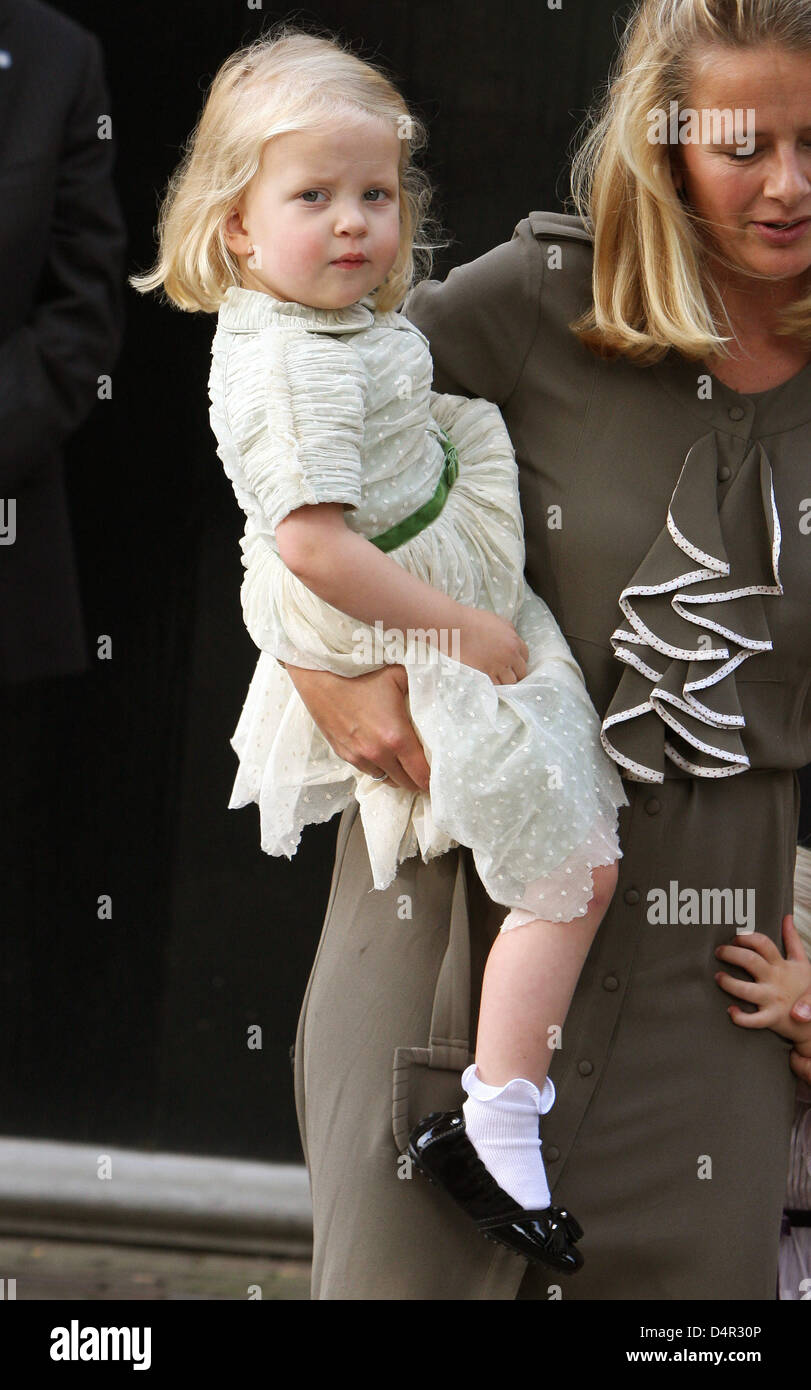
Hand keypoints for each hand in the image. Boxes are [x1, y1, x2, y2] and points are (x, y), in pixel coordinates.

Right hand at [284, 662, 429, 792]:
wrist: (320, 675)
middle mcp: (378, 753)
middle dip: (418, 780)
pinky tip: (382, 754)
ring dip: (397, 775)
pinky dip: (378, 767)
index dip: (433, 779)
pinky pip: (367, 771)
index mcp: (397, 737)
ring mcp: (359, 757)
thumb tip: (438, 693)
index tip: (440, 776)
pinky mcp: (344, 754)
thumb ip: (422, 688)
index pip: (422, 775)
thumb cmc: (360, 673)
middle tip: (426, 771)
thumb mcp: (400, 675)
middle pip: (406, 783)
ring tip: (404, 763)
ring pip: (386, 779)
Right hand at [458, 607, 528, 684]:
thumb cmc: (473, 620)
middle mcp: (509, 655)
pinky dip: (494, 686)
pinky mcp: (485, 673)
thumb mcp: (497, 620)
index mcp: (514, 640)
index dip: (519, 660)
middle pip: (521, 672)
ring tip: (498, 680)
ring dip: (505, 682)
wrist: (456, 627)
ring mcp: (498, 666)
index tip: (514, 663)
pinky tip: (489, 682)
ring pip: (510, 682)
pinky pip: (496, 686)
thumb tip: (512, 636)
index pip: (526, 656)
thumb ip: (508, 629)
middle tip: (508, 674)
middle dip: (516, 673)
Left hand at [714, 914, 810, 1045]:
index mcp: (782, 965)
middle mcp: (776, 980)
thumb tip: (787, 917)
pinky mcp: (772, 1018)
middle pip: (751, 961)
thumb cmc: (804, 988)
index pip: (763, 944)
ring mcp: (773, 1000)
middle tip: (719, 951)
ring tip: (718, 976)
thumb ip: (792, 940)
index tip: (736, 937)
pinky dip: (740, 1017)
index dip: (747, 938)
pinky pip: (754, 1020)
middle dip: (732, 954)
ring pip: (746, 990)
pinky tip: (731, 1010)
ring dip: (729, 983)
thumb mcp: (802, 962)